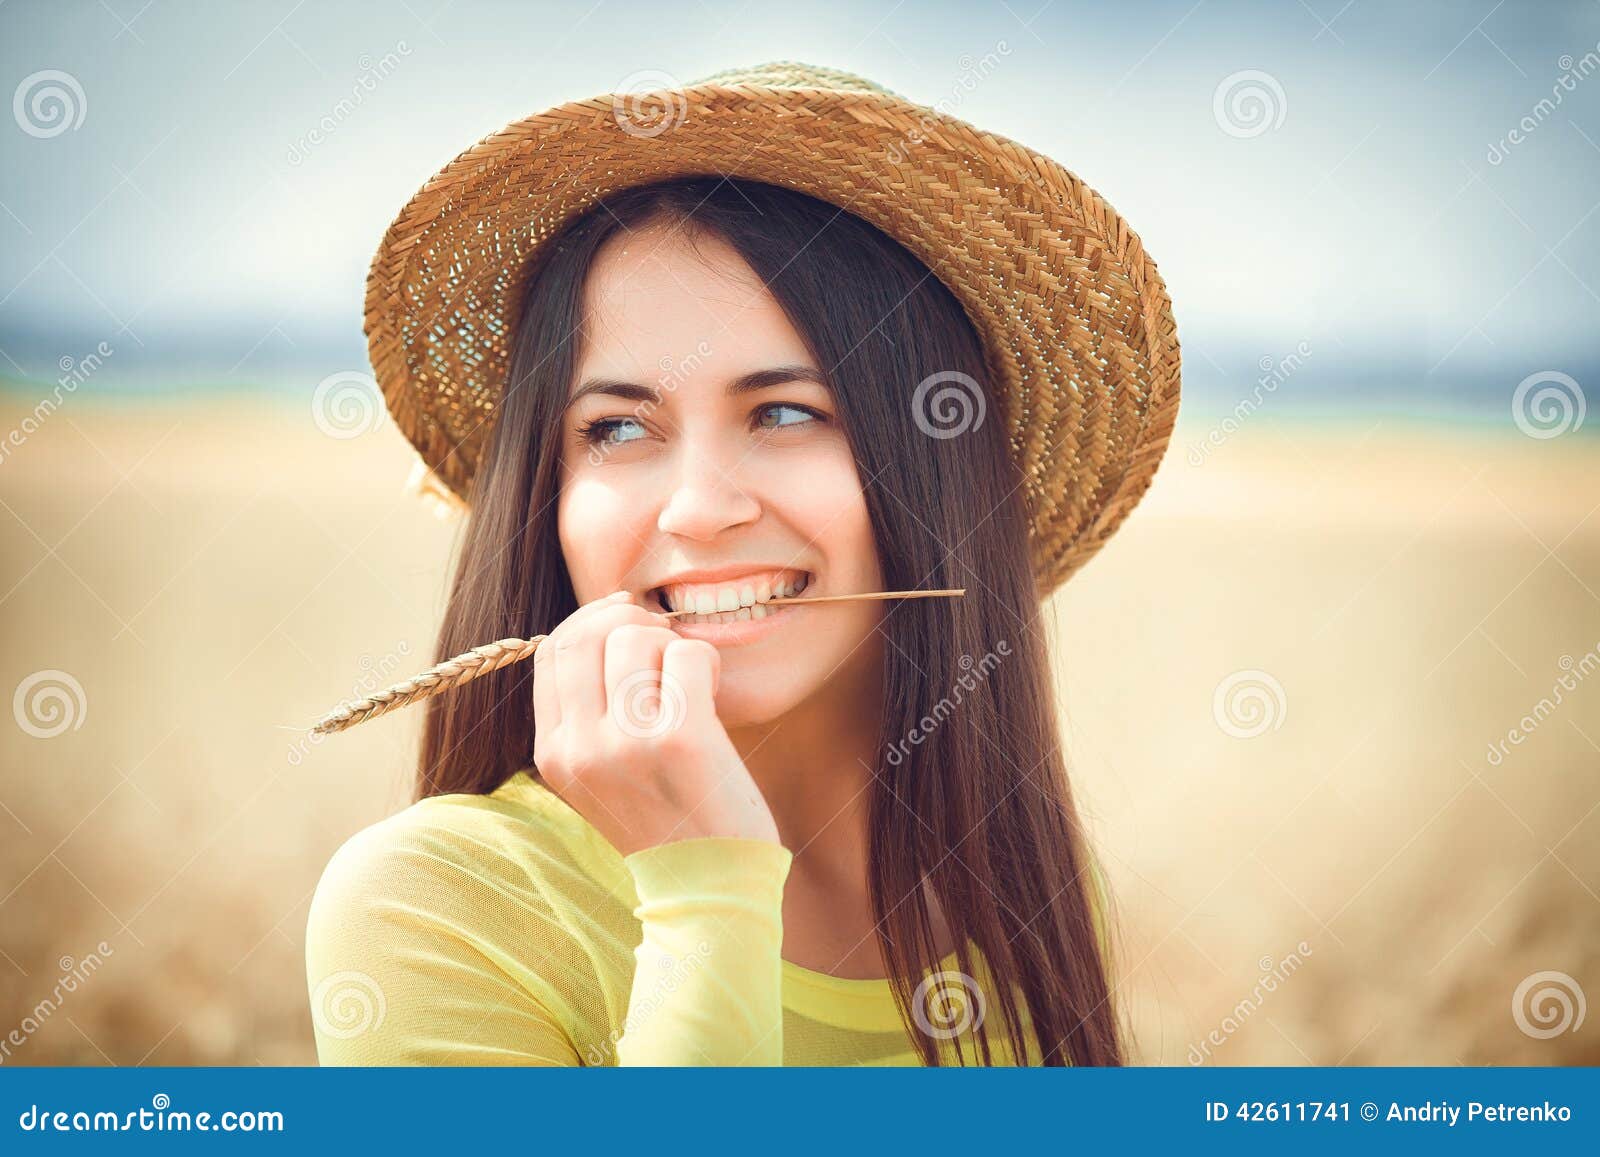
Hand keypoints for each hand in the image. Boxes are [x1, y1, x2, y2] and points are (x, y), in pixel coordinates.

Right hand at [530, 590, 781, 856]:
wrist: (709, 890)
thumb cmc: (666, 821)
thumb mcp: (603, 773)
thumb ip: (592, 711)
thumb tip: (611, 617)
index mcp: (554, 753)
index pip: (553, 651)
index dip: (591, 619)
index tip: (625, 615)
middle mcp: (581, 747)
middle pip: (588, 634)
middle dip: (630, 620)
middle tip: (664, 644)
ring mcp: (628, 743)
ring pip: (637, 637)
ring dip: (672, 643)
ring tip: (690, 678)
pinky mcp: (681, 739)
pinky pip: (688, 655)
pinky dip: (706, 660)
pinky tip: (712, 690)